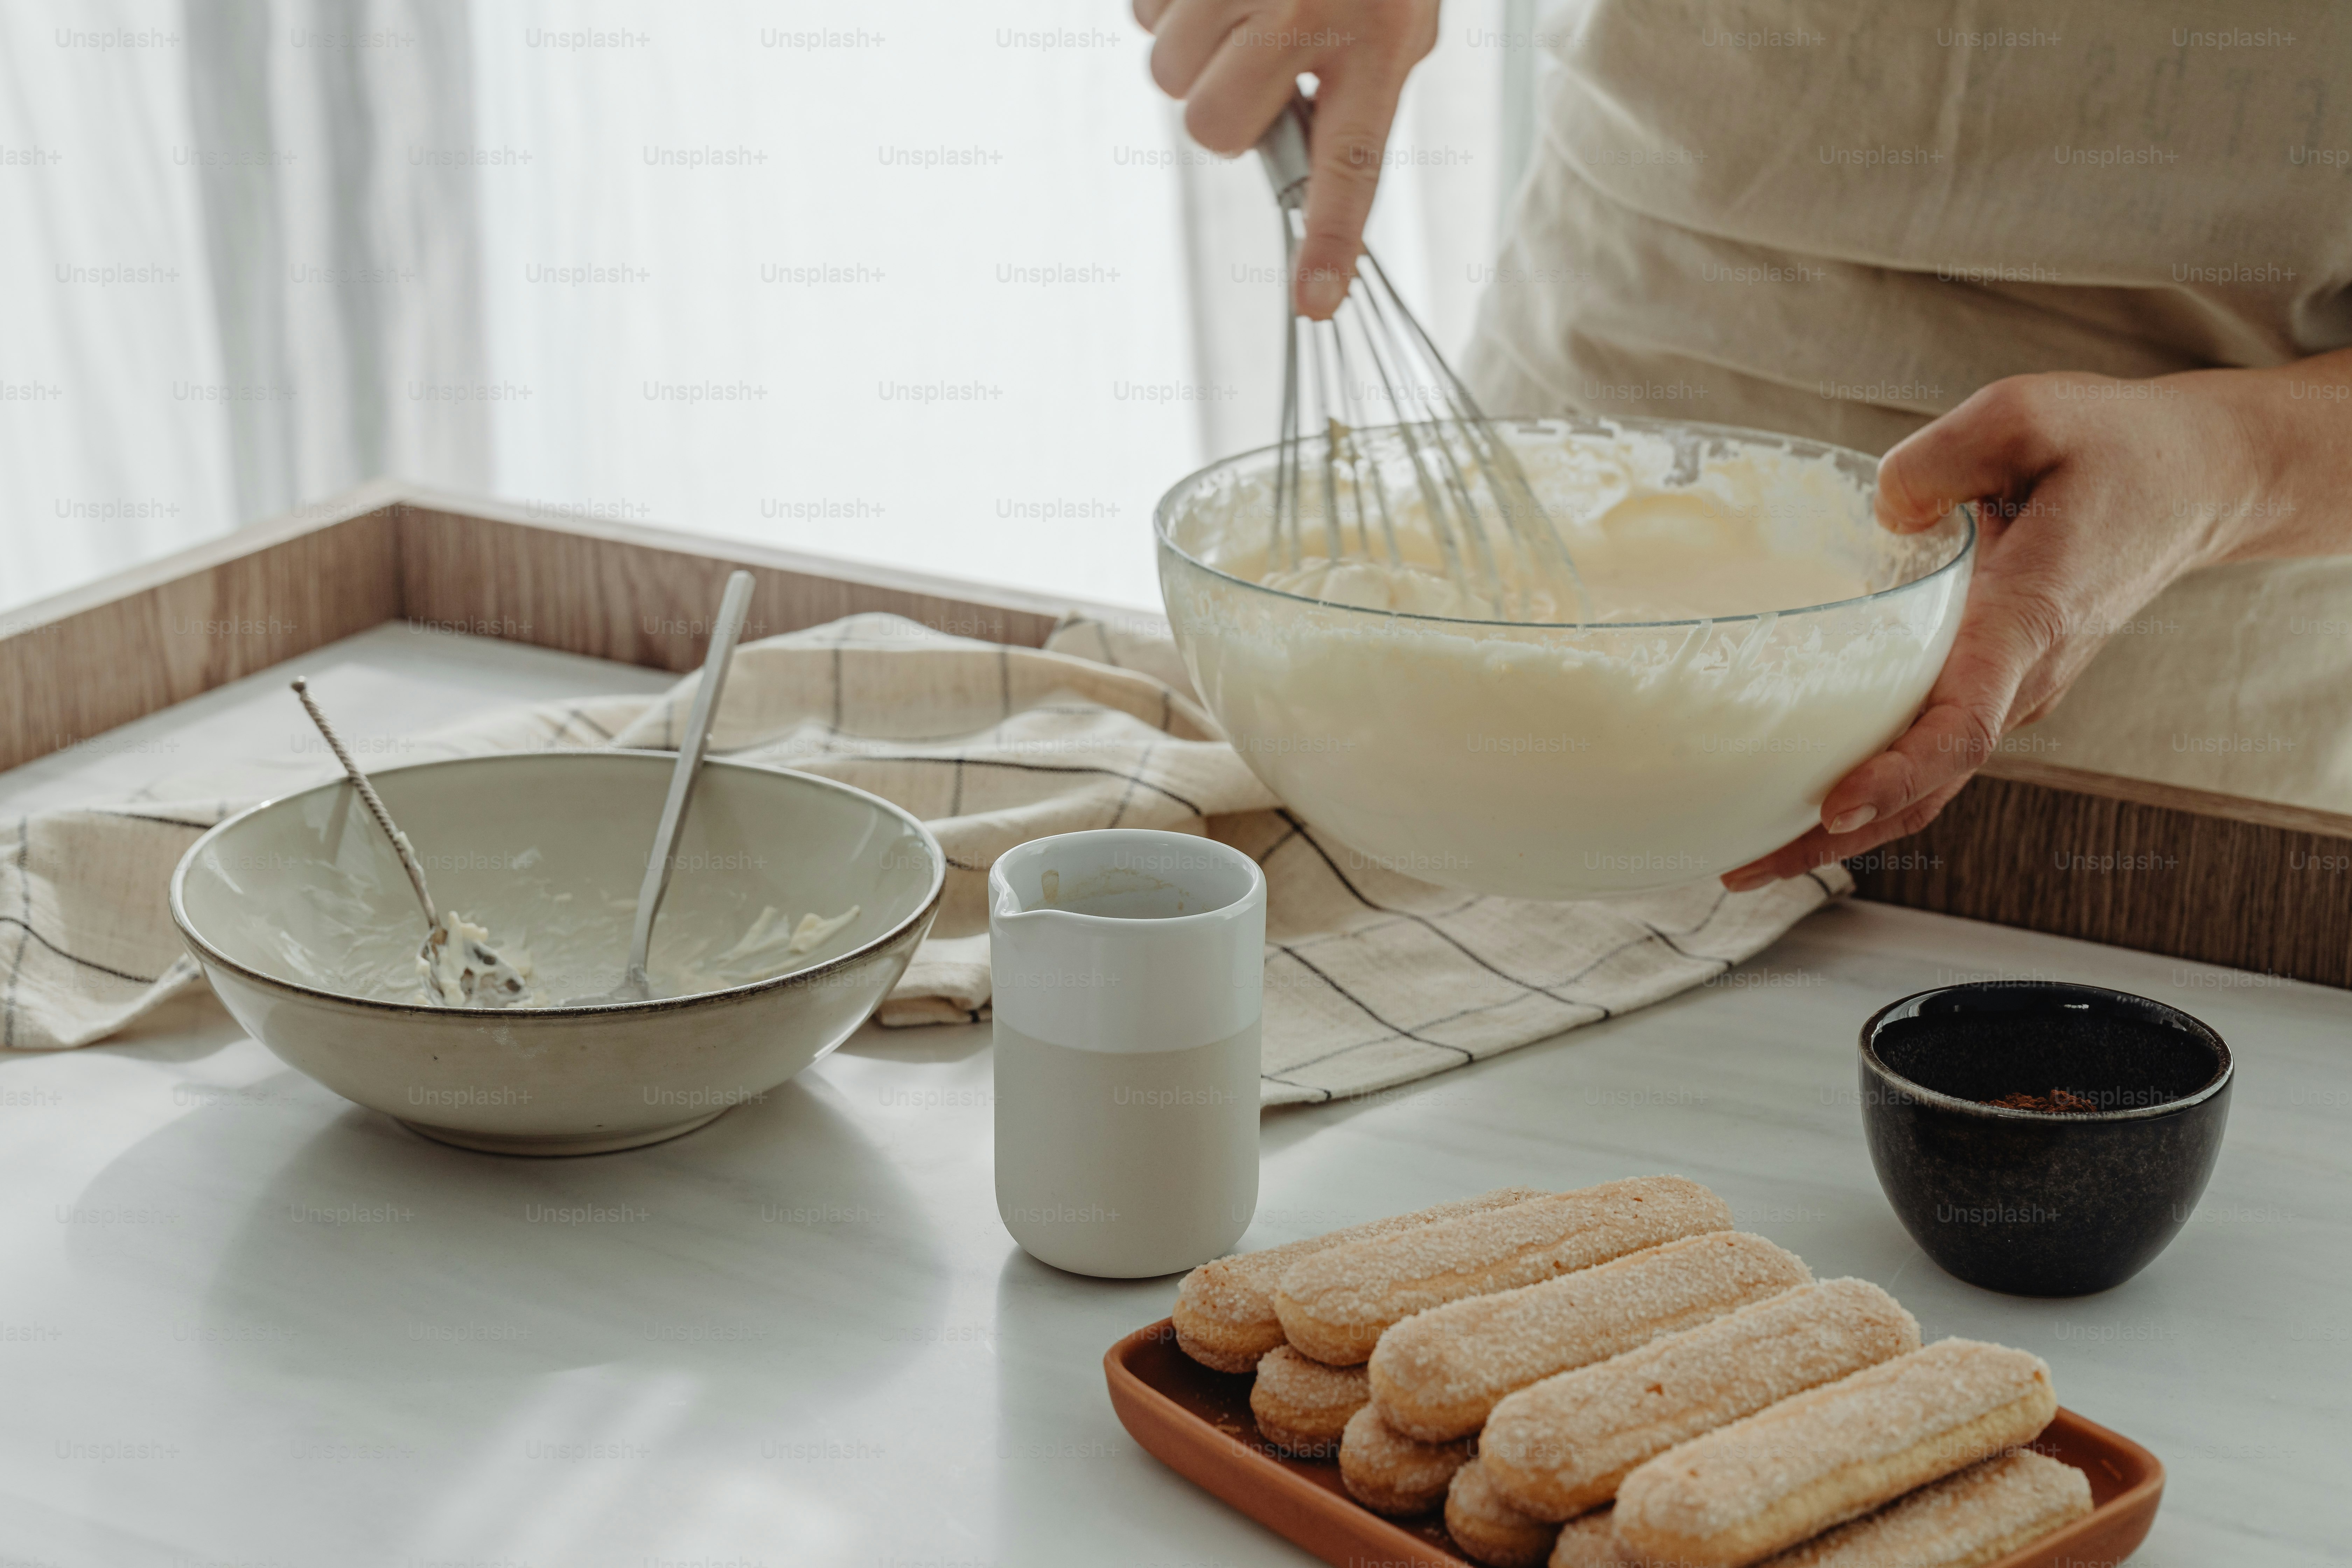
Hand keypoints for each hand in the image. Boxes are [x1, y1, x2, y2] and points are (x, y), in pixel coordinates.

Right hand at [1133, 0, 1438, 317]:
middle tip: (1254, 66)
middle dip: (1222, 107)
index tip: (1314, 302)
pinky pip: (1143, 11)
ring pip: (1167, 70)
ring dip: (1192, 49)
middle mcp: (1309, 14)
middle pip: (1212, 126)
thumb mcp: (1393, 25)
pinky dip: (1167, 3)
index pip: (1349, 168)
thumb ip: (1347, 98)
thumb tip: (1288, 161)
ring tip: (1236, 4)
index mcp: (1376, 44)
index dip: (1329, 241)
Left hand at [1722, 349, 2351, 890]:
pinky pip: (1930, 748)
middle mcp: (2022, 675)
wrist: (2190, 480)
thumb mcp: (2029, 414)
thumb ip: (1944, 456)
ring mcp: (2012, 688)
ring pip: (1926, 781)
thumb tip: (1884, 507)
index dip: (1895, 774)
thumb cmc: (2114, 447)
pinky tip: (1799, 796)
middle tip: (1740, 867)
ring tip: (1746, 857)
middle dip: (1833, 834)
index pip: (1962, 726)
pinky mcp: (1998, 679)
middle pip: (1927, 782)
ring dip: (1840, 826)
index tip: (1833, 808)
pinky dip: (1871, 784)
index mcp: (2028, 620)